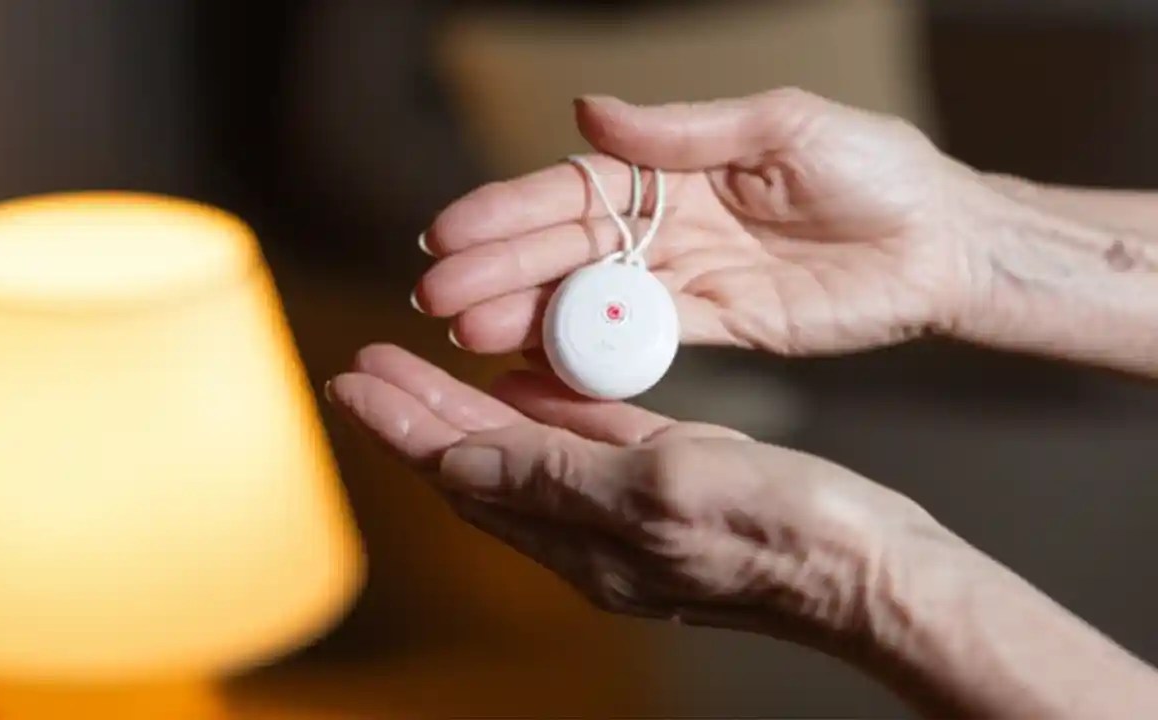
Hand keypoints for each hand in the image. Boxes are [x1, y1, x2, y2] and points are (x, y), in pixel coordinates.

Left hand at [326, 344, 949, 652]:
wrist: (873, 571)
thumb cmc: (785, 532)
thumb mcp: (663, 487)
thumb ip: (556, 473)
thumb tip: (460, 460)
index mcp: (581, 536)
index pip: (463, 472)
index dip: (403, 424)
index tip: (351, 379)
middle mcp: (590, 535)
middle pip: (478, 464)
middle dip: (416, 413)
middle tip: (364, 366)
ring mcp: (625, 518)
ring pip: (520, 455)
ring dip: (465, 410)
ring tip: (419, 369)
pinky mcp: (664, 495)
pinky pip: (581, 452)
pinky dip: (541, 415)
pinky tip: (525, 387)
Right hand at [415, 88, 997, 355]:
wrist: (941, 244)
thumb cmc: (873, 168)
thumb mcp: (780, 126)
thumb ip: (682, 131)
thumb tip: (587, 112)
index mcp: (673, 165)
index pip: (572, 189)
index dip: (506, 210)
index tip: (447, 232)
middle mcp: (666, 222)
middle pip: (565, 248)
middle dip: (497, 270)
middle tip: (436, 300)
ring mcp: (685, 278)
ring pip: (589, 299)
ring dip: (526, 315)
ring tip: (468, 335)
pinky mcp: (714, 328)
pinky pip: (638, 342)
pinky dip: (587, 353)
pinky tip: (535, 362)